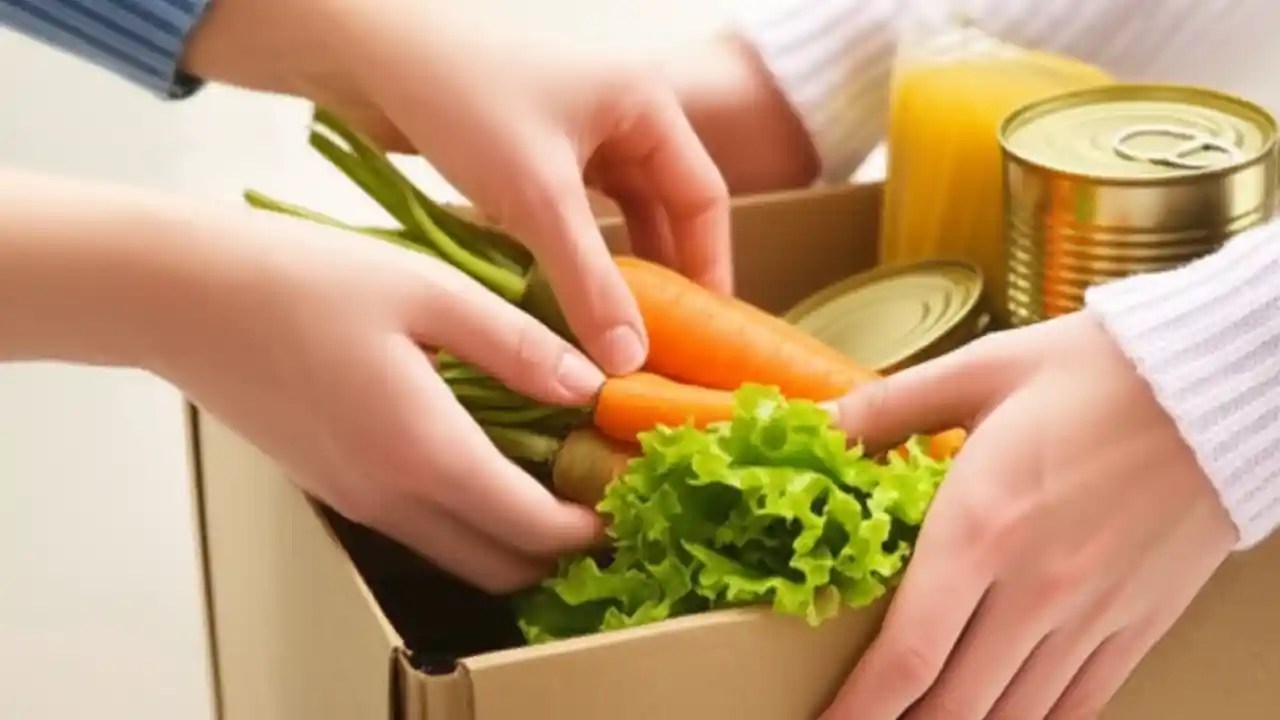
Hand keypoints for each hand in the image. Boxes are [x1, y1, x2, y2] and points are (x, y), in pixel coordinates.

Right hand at [157, 205, 610, 592]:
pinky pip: (421, 526)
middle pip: (500, 567)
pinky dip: (468, 514)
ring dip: (514, 535)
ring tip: (557, 474)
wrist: (182, 298)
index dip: (594, 526)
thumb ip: (516, 343)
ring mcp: (358, 501)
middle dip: (561, 549)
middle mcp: (393, 498)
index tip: (632, 493)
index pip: (534, 530)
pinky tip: (487, 454)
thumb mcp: (428, 289)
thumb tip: (589, 385)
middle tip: (602, 494)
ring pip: (459, 553)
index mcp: (426, 454)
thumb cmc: (305, 278)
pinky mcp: (334, 486)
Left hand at [182, 0, 731, 375]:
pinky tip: (565, 301)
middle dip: (664, 276)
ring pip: (612, 216)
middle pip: (662, 209)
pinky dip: (571, 256)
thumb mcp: (539, 198)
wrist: (362, 49)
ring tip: (617, 338)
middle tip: (664, 347)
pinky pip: (569, 214)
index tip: (710, 332)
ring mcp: (571, 132)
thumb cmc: (463, 101)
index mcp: (645, 104)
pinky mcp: (526, 151)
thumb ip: (590, 284)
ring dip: (614, 272)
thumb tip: (631, 363)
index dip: (711, 266)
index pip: (703, 197)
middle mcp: (617, 114)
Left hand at [821, 312, 1235, 718]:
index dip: (859, 709)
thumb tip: (818, 425)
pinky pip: (1080, 704)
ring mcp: (1092, 614)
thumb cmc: (1093, 371)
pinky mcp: (1140, 622)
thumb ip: (887, 407)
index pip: (907, 655)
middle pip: (954, 706)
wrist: (1214, 385)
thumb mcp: (978, 370)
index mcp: (980, 528)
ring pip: (1015, 716)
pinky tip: (1007, 718)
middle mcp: (1034, 589)